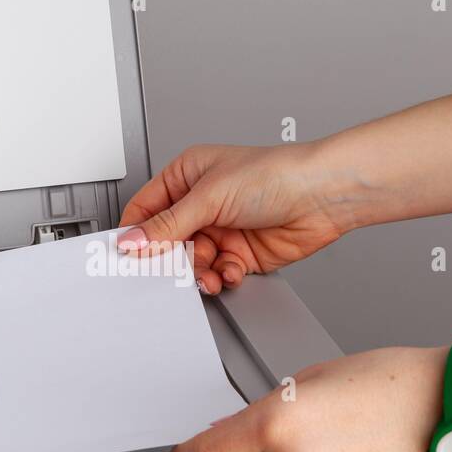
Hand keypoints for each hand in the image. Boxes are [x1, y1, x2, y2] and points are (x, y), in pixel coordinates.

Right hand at [117, 142, 351, 293]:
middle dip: (173, 259)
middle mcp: (202, 204)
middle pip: (168, 242)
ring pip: (192, 262)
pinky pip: (218, 273)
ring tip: (211, 272)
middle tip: (174, 268)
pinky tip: (232, 269)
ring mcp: (222, 230)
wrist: (322, 196)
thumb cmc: (275, 175)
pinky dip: (223, 276)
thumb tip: (133, 239)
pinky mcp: (240, 253)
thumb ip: (168, 224)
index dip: (136, 233)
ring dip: (200, 272)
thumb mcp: (210, 197)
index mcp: (187, 176)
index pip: (147, 209)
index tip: (128, 255)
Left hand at [171, 348, 446, 451]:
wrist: (444, 410)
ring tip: (332, 432)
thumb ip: (269, 407)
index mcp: (275, 424)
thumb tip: (241, 429)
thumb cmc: (389, 382)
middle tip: (292, 423)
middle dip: (254, 448)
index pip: (211, 450)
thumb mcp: (312, 378)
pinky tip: (345, 451)